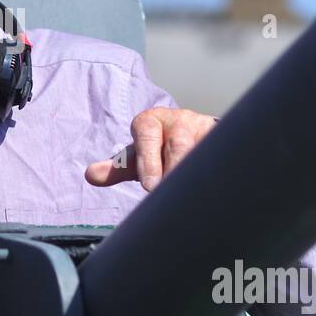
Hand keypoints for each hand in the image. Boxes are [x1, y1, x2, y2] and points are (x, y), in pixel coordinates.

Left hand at [85, 107, 218, 192]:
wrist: (192, 135)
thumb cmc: (156, 150)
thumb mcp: (136, 158)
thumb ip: (116, 168)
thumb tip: (90, 175)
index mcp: (150, 121)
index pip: (147, 135)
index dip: (149, 160)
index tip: (150, 186)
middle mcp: (178, 121)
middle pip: (178, 142)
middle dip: (174, 168)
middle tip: (169, 191)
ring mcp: (204, 128)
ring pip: (203, 148)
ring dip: (198, 171)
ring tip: (194, 194)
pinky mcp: (224, 138)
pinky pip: (224, 154)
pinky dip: (221, 170)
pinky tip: (218, 190)